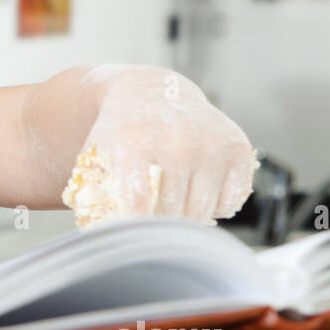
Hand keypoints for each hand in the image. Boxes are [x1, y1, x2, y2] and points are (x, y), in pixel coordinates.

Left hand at [69, 66, 257, 225]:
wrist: (154, 93)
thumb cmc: (121, 133)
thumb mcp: (95, 153)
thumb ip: (90, 194)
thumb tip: (98, 236)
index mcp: (136, 141)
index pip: (138, 203)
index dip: (133, 226)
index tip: (130, 236)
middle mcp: (179, 140)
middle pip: (172, 212)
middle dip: (158, 224)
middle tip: (148, 222)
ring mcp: (213, 144)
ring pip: (203, 212)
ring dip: (186, 219)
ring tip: (170, 206)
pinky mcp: (239, 149)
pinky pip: (231, 202)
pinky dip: (216, 206)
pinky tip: (198, 190)